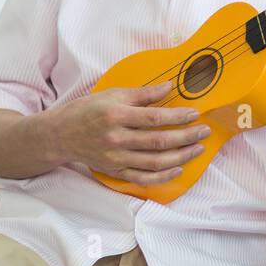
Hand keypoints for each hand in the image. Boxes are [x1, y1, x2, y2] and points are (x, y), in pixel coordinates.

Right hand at [48, 82, 209, 185]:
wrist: (60, 134)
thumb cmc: (88, 110)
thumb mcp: (113, 94)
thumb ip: (142, 93)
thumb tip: (169, 86)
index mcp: (116, 115)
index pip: (154, 117)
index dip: (177, 116)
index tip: (195, 113)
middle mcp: (116, 138)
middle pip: (159, 141)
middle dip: (186, 137)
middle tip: (204, 131)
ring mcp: (116, 158)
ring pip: (155, 162)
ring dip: (181, 156)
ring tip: (198, 148)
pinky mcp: (115, 171)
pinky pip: (143, 178)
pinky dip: (163, 176)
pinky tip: (178, 168)